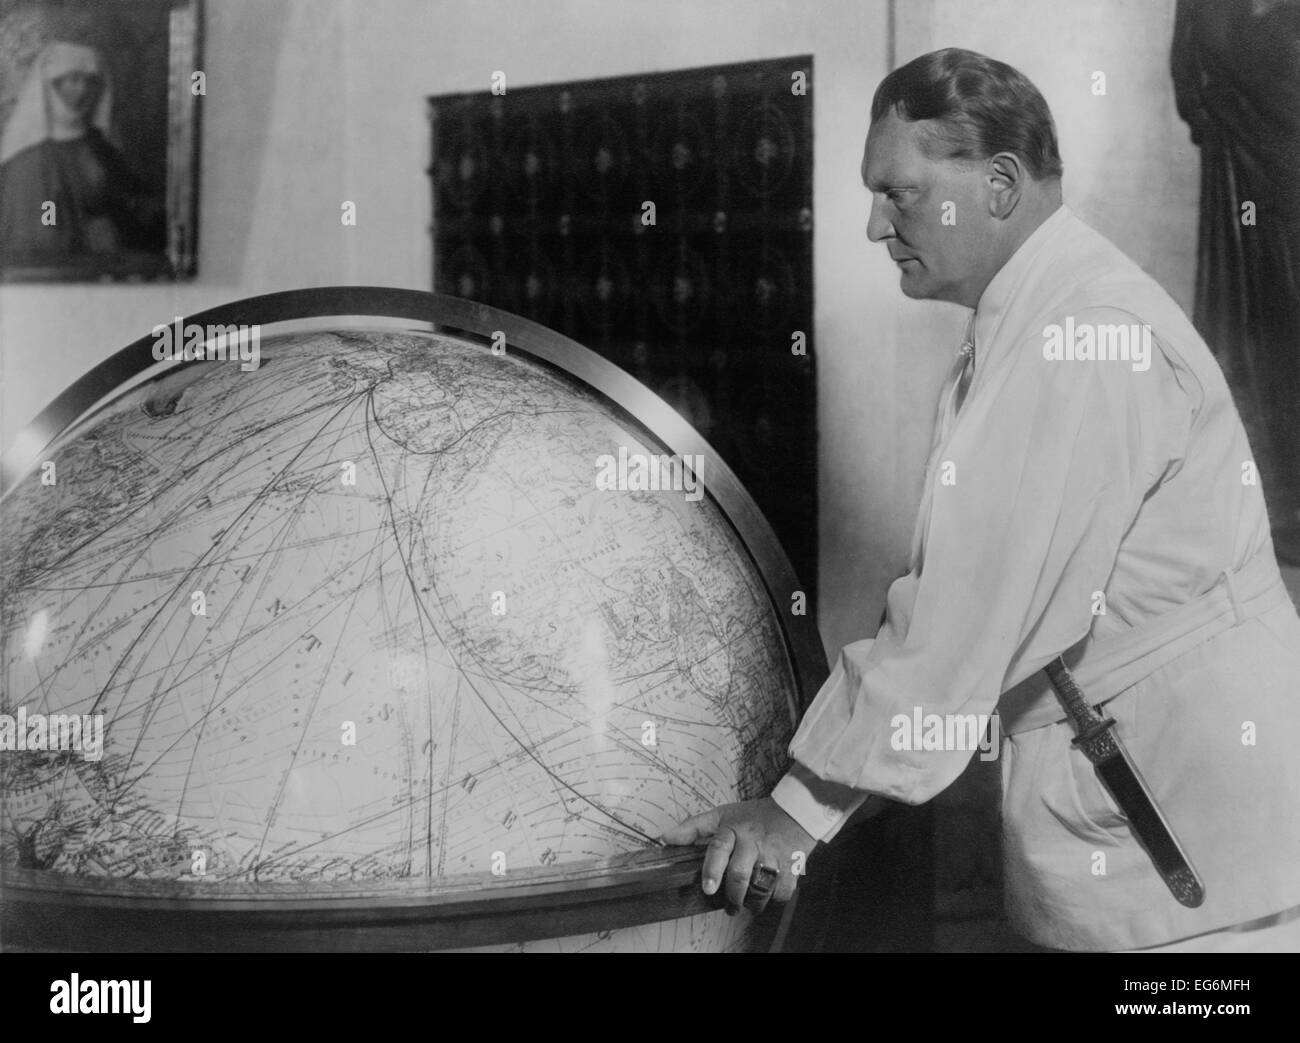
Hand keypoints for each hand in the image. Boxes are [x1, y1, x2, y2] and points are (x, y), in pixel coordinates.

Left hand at [661, 797, 815, 914]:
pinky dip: (773, 900)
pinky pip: (782, 891)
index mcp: (734, 829)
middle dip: (732, 896)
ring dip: (752, 902)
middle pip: (739, 874)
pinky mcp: (793, 865)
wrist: (795, 810)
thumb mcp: (722, 815)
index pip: (719, 848)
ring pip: (760, 887)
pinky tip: (767, 896)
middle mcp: (754, 841)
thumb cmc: (754, 816)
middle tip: (729, 906)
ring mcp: (774, 854)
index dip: (712, 870)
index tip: (708, 889)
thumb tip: (666, 837)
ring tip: (746, 904)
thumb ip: (694, 827)